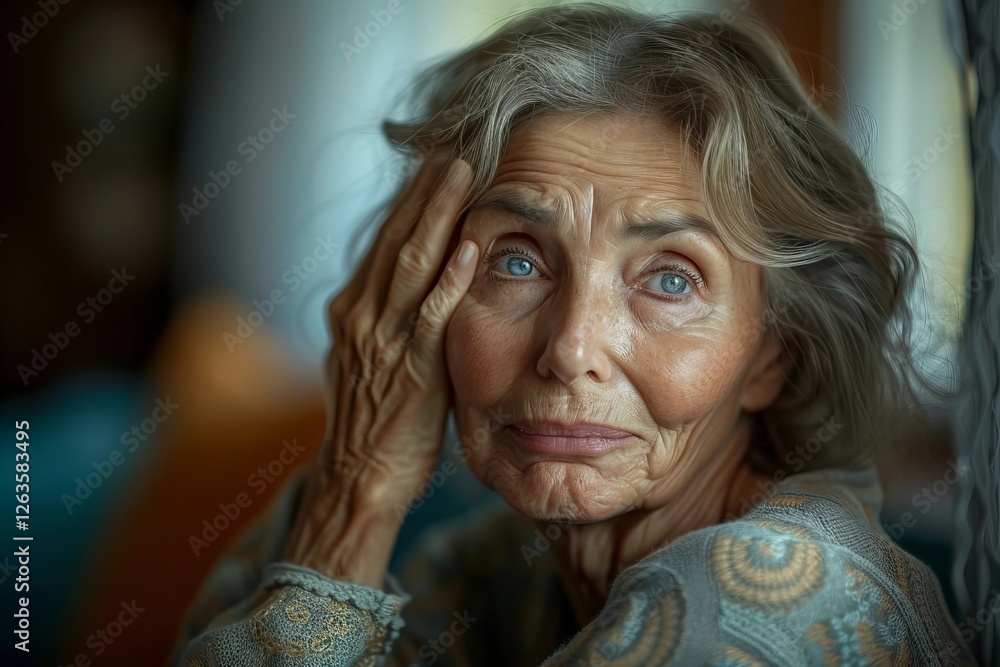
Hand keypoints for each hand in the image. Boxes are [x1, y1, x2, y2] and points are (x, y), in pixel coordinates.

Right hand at [283, 155, 476, 584]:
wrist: (359, 476)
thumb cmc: (374, 421)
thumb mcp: (369, 359)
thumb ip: (387, 320)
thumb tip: (415, 287)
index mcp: (352, 309)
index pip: (384, 241)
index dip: (410, 202)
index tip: (434, 167)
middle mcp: (361, 315)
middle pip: (395, 239)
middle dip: (425, 192)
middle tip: (451, 149)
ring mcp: (382, 339)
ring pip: (410, 263)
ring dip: (437, 214)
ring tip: (461, 172)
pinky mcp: (410, 367)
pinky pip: (430, 314)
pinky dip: (449, 278)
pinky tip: (468, 245)